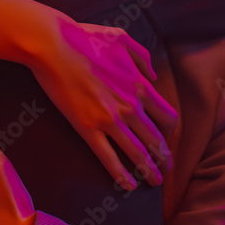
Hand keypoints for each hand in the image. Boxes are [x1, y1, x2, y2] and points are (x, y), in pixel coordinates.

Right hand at [27, 21, 176, 190]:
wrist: (54, 46)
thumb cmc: (86, 39)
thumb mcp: (122, 39)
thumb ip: (143, 58)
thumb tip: (153, 76)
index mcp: (140, 86)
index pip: (167, 117)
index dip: (169, 131)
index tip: (165, 138)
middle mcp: (130, 107)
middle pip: (156, 140)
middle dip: (164, 157)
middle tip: (166, 168)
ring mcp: (110, 120)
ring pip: (137, 153)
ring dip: (149, 171)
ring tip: (154, 182)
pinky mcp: (88, 128)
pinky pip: (109, 158)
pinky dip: (121, 175)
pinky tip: (127, 185)